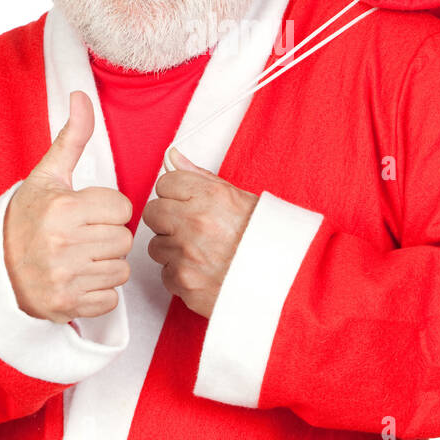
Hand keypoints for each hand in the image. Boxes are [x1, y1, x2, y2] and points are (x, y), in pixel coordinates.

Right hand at [4, 90, 133, 322]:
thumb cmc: (25, 218)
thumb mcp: (47, 175)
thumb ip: (71, 138)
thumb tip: (82, 95)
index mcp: (62, 209)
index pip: (122, 208)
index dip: (108, 209)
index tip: (87, 213)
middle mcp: (63, 245)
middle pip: (123, 240)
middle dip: (108, 237)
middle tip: (83, 236)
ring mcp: (64, 278)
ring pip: (121, 270)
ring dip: (106, 265)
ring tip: (80, 257)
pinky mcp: (66, 307)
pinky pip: (111, 298)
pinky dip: (99, 292)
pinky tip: (77, 279)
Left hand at [143, 147, 258, 319]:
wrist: (287, 281)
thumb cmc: (267, 239)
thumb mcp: (240, 198)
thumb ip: (199, 177)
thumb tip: (172, 156)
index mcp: (211, 197)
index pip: (165, 183)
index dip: (176, 194)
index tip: (189, 204)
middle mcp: (196, 223)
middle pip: (153, 212)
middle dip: (168, 220)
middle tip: (191, 229)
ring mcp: (187, 254)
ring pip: (156, 246)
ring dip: (173, 249)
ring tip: (202, 252)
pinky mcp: (184, 282)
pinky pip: (166, 274)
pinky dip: (181, 275)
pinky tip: (204, 272)